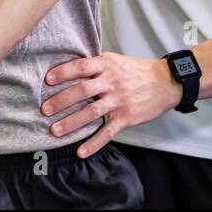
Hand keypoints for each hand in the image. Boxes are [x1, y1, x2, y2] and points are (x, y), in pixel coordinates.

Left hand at [41, 53, 181, 157]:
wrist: (166, 82)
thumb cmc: (138, 71)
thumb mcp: (117, 60)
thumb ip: (97, 65)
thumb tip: (71, 68)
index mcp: (107, 65)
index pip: (81, 67)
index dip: (63, 72)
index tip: (47, 80)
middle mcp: (112, 82)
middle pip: (82, 91)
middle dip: (61, 101)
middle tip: (45, 109)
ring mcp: (119, 100)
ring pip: (91, 112)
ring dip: (71, 123)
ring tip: (55, 131)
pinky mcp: (127, 117)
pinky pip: (108, 132)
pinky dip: (94, 143)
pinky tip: (81, 151)